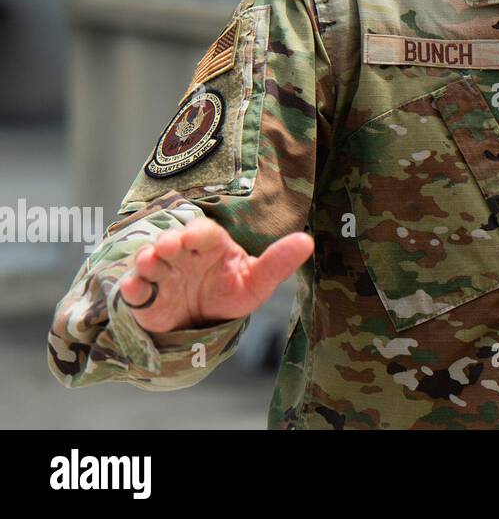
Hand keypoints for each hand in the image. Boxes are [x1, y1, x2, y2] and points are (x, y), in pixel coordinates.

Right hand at [119, 217, 313, 333]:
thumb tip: (308, 241)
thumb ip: (278, 263)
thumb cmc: (231, 293)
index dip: (198, 233)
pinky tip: (136, 289)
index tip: (194, 238)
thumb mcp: (257, 281)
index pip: (204, 232)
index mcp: (210, 245)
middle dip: (169, 242)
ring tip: (150, 263)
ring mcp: (161, 274)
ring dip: (147, 259)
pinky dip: (132, 288)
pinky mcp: (145, 297)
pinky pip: (133, 289)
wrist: (204, 323)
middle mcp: (182, 254)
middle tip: (170, 247)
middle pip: (172, 241)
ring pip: (149, 260)